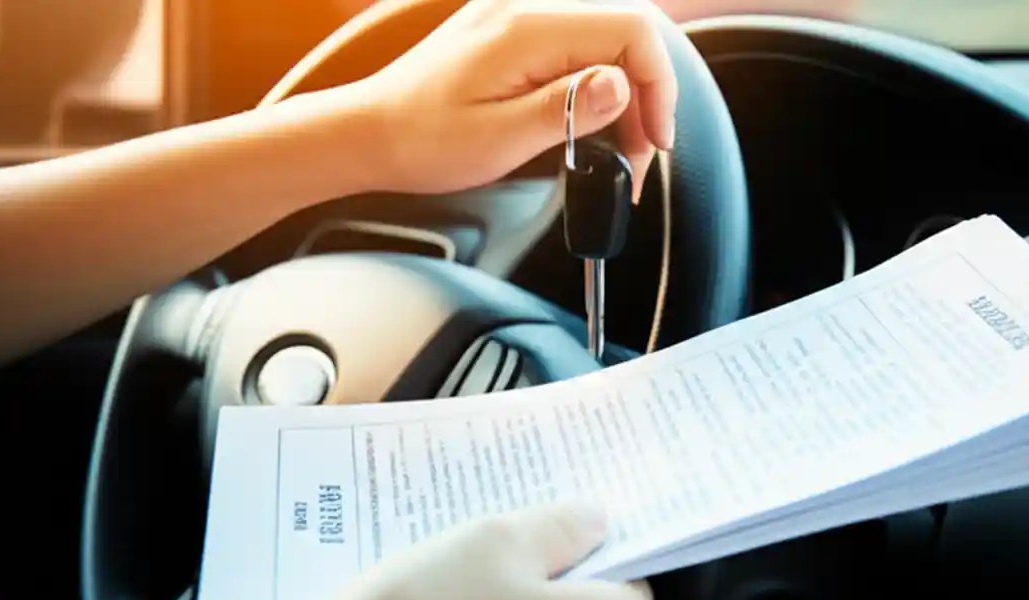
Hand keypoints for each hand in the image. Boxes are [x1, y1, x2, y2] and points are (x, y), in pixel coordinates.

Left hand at [324, 0, 677, 200]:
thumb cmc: (423, 140)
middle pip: (628, 32)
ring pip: (609, 41)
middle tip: (638, 156)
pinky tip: (593, 126)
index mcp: (528, 27)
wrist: (371, 131)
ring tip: (619, 152)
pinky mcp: (518, 34)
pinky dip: (600, 87)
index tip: (654, 140)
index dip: (658, 86)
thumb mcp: (498, 138)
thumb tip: (622, 84)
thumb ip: (567, 109)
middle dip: (648, 95)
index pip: (631, 30)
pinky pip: (581, 48)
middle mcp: (528, 8)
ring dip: (627, 95)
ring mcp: (522, 16)